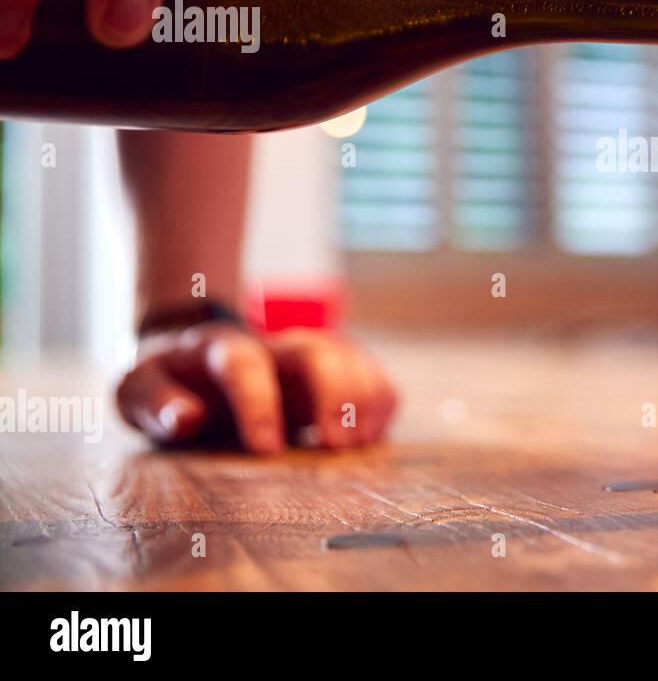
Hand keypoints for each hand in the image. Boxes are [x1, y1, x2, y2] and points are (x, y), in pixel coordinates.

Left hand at [116, 323, 397, 452]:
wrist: (194, 357)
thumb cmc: (167, 382)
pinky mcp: (335, 373)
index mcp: (220, 349)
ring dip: (364, 396)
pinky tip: (372, 434)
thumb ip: (153, 401)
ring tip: (358, 443)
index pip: (245, 364)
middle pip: (315, 350)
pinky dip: (382, 400)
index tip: (266, 450)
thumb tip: (184, 419)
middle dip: (333, 393)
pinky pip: (372, 373)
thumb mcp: (136, 389)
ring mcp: (309, 356)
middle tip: (336, 445)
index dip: (258, 404)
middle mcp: (273, 346)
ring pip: (351, 355)